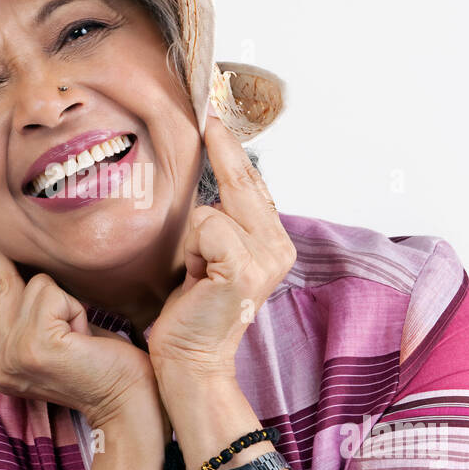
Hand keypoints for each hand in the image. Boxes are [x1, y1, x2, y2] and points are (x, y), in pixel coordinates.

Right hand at [0, 229, 158, 429]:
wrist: (131, 403)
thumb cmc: (104, 364)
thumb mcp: (57, 332)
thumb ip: (29, 305)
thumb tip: (10, 250)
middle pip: (5, 282)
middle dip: (25, 268)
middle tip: (16, 250)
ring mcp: (13, 355)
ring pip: (35, 284)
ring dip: (67, 302)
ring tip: (81, 335)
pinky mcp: (35, 346)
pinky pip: (52, 294)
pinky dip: (76, 308)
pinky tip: (85, 338)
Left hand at [146, 114, 297, 376]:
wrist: (189, 360)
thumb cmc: (191, 310)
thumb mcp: (207, 253)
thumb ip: (218, 219)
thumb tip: (206, 176)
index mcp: (273, 239)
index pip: (252, 181)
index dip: (231, 147)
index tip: (215, 110)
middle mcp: (279, 245)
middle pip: (241, 180)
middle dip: (220, 147)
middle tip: (206, 111)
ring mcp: (266, 257)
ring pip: (215, 206)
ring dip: (194, 237)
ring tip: (197, 270)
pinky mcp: (244, 269)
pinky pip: (207, 226)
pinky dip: (193, 249)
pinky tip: (197, 277)